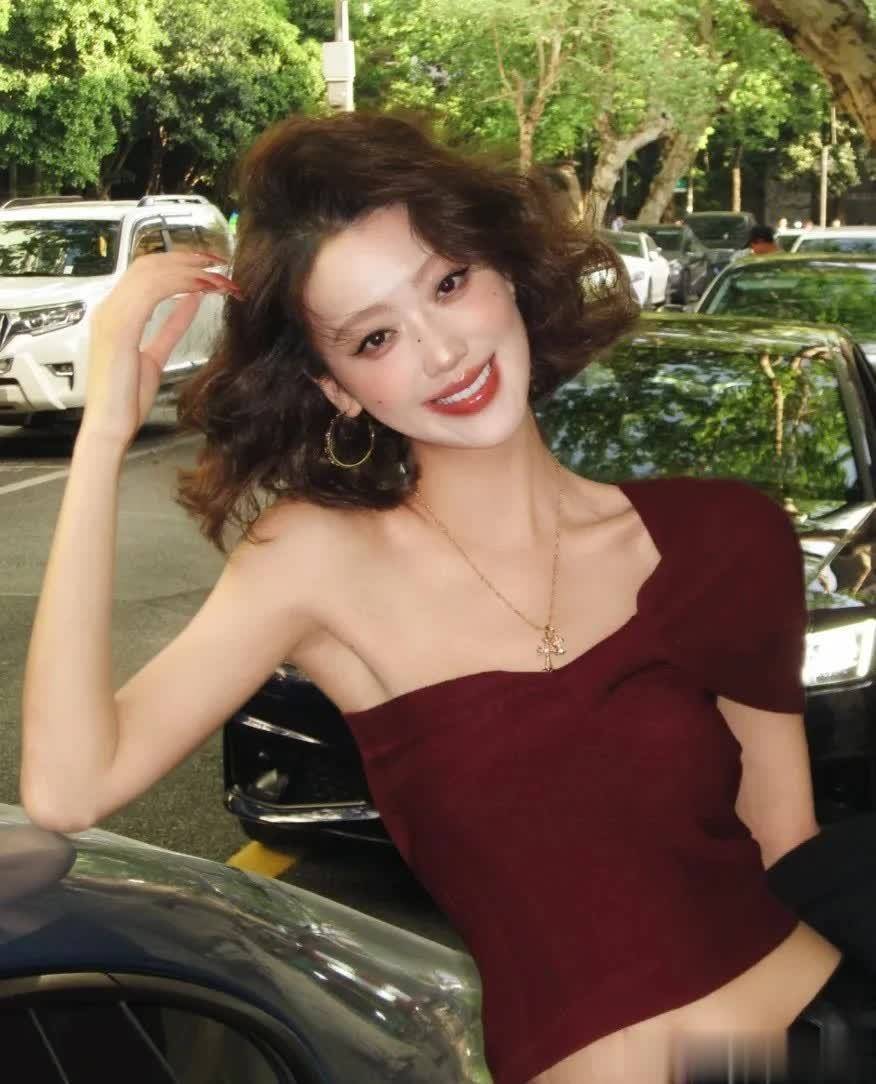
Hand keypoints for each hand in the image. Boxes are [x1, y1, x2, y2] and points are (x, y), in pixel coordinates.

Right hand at [80, 250, 241, 446]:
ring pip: (152, 273)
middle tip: (219, 262)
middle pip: (149, 264)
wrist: (109, 426)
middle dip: (187, 259)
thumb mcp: (156, 356)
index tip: (209, 265)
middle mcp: (109, 308)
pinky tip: (202, 287)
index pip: (146, 272)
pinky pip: (152, 292)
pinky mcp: (119, 327)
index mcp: (115, 313)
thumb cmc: (128, 399)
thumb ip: (171, 327)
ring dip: (190, 271)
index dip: (179, 262)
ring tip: (219, 276)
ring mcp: (111, 315)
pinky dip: (180, 284)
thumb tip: (191, 302)